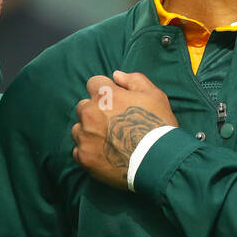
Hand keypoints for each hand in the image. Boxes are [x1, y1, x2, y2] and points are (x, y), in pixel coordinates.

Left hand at [72, 71, 177, 189]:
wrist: (159, 161)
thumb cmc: (159, 125)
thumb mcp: (154, 95)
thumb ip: (134, 80)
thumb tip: (116, 75)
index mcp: (105, 95)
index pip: (94, 83)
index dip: (106, 91)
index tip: (115, 102)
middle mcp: (90, 113)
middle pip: (83, 107)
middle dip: (95, 112)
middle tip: (114, 124)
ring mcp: (85, 136)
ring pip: (78, 129)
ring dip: (89, 132)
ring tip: (110, 141)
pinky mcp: (84, 157)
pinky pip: (78, 151)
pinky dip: (89, 152)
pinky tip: (105, 155)